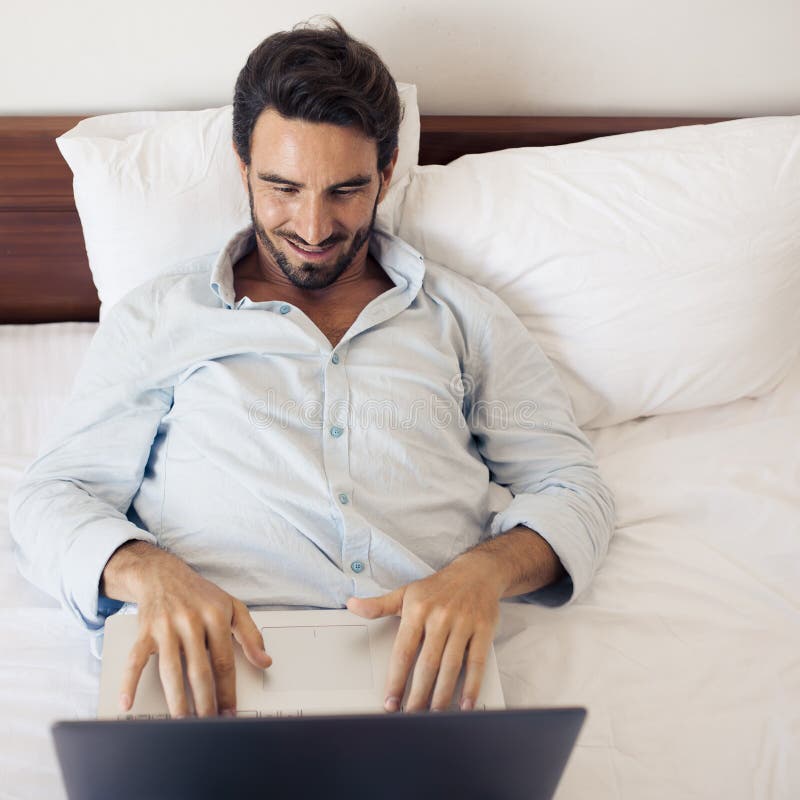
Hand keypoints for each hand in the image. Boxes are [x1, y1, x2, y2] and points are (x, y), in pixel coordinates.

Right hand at [105, 542, 271, 717]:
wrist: (163, 574)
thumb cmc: (201, 595)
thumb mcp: (233, 607)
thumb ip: (251, 635)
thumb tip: (265, 661)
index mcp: (216, 616)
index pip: (224, 661)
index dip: (228, 690)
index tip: (230, 712)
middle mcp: (191, 620)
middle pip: (199, 670)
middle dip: (204, 702)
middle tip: (207, 726)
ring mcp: (166, 626)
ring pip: (171, 670)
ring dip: (176, 700)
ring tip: (181, 723)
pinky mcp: (144, 630)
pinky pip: (135, 660)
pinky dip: (129, 682)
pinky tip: (127, 703)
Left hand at [346, 554, 503, 712]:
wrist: (476, 572)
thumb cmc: (437, 587)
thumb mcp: (406, 593)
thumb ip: (379, 605)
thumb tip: (352, 605)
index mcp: (418, 610)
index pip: (403, 652)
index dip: (396, 680)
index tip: (390, 703)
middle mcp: (440, 618)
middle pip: (427, 664)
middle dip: (418, 695)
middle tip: (411, 717)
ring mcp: (463, 624)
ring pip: (450, 666)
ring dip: (442, 695)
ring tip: (434, 715)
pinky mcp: (483, 630)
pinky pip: (476, 663)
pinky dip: (471, 686)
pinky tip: (464, 704)